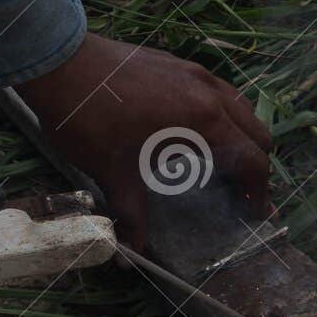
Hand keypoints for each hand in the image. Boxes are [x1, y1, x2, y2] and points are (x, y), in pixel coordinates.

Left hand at [17, 33, 271, 251]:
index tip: (255, 212)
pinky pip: (218, 90)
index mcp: (204, 123)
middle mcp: (210, 94)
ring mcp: (195, 73)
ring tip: (223, 158)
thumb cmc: (88, 119)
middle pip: (258, 132)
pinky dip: (221, 113)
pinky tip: (194, 127)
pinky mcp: (178, 63)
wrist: (57, 61)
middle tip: (237, 189)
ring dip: (241, 136)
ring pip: (242, 107)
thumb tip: (130, 255)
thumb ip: (130, 215)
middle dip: (255, 164)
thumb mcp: (112, 173)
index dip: (259, 191)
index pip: (253, 161)